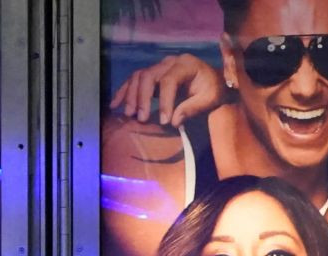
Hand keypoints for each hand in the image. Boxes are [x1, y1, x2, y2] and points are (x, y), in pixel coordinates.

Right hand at [109, 54, 225, 126]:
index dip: (164, 101)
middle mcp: (169, 62)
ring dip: (130, 95)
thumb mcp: (210, 99)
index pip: (169, 80)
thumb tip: (175, 120)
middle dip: (142, 98)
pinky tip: (115, 105)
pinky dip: (123, 92)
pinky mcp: (151, 74)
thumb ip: (193, 108)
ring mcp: (158, 67)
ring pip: (138, 77)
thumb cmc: (211, 90)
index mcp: (186, 64)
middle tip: (141, 118)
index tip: (164, 121)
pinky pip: (133, 80)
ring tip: (129, 114)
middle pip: (148, 76)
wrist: (210, 82)